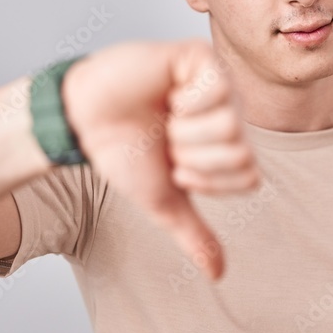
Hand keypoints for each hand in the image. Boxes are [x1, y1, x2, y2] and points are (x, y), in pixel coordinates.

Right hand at [60, 39, 259, 279]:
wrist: (84, 121)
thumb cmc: (123, 153)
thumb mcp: (163, 199)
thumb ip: (193, 234)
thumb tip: (218, 275)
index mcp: (227, 142)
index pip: (248, 175)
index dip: (208, 180)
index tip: (177, 167)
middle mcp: (230, 111)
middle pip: (242, 151)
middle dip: (194, 156)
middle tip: (168, 139)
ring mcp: (218, 83)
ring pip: (231, 123)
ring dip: (185, 129)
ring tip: (165, 115)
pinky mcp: (201, 57)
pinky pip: (217, 88)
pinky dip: (185, 100)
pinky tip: (168, 92)